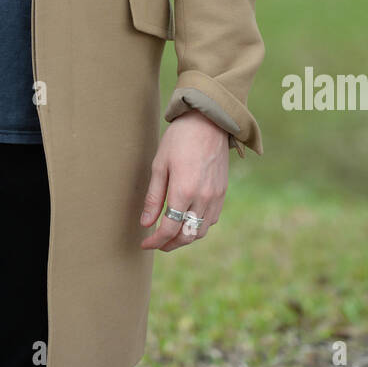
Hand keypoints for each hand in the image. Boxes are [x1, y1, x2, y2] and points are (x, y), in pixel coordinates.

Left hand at [139, 111, 228, 251]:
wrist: (209, 122)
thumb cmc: (179, 139)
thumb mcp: (160, 164)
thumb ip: (154, 197)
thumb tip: (145, 223)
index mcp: (184, 190)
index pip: (169, 228)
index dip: (155, 241)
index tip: (145, 244)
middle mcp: (203, 198)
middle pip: (186, 235)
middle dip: (169, 244)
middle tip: (156, 243)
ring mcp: (216, 196)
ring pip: (200, 231)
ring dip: (184, 238)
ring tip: (170, 235)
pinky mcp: (223, 192)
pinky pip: (211, 220)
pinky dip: (198, 227)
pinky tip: (187, 220)